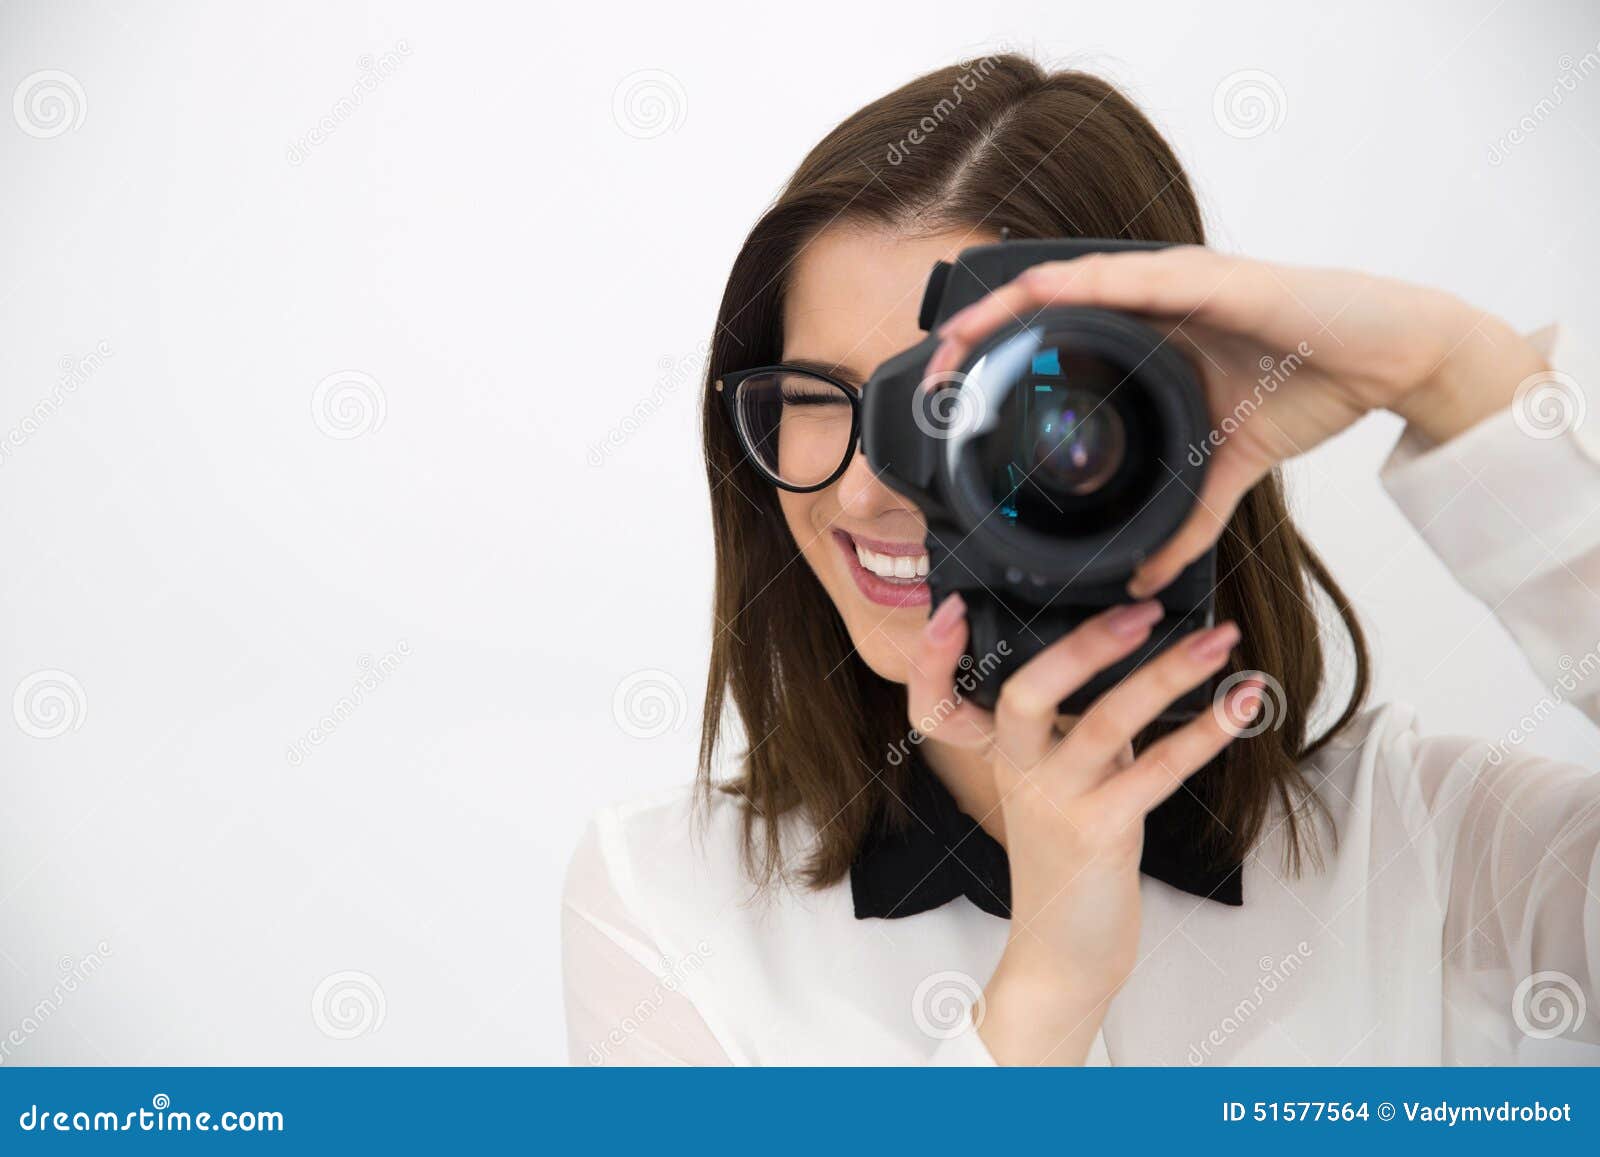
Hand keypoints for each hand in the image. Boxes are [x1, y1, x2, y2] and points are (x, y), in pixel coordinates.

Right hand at [907, 593, 1261, 1064]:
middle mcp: (1017, 773)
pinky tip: (1244, 703)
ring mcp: (1056, 805)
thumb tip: (1137, 655)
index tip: (950, 606)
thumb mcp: (1059, 780)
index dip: (932, 660)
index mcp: (997, 755)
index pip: (936, 705)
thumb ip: (1078, 725)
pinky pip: (1157, 771)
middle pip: (1025, 694)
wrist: (1067, 952)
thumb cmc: (1070, 855)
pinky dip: (1206, 732)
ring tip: (1218, 640)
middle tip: (1144, 606)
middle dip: (1083, 644)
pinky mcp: (1101, 834)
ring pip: (1104, 724)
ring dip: (1167, 675)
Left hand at [926, 246, 1548, 596]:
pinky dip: (1075, 286)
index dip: (998, 364)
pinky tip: (1032, 298)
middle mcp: (1150, 304)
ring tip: (956, 339)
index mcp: (1148, 339)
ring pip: (1067, 283)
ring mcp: (1175, 285)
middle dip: (980, 338)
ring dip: (1006, 309)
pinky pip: (1127, 277)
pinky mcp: (1208, 278)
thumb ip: (1187, 517)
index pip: (1053, 342)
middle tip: (933, 376)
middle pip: (1042, 310)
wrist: (1392, 357)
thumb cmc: (1315, 387)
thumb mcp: (1230, 466)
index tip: (953, 404)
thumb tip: (1148, 576)